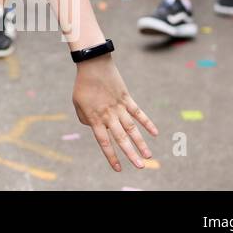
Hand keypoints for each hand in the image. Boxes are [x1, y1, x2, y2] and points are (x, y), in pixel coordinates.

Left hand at [72, 57, 157, 171]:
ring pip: (132, 128)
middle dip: (131, 154)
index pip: (104, 142)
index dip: (111, 156)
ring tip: (149, 156)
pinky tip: (155, 133)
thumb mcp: (77, 103)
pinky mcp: (126, 98)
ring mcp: (119, 107)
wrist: (92, 64)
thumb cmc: (83, 85)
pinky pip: (138, 113)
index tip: (119, 168)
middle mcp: (109, 115)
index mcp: (95, 118)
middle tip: (141, 166)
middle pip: (121, 138)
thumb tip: (92, 126)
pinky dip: (147, 123)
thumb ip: (84, 118)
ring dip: (141, 142)